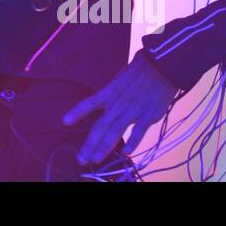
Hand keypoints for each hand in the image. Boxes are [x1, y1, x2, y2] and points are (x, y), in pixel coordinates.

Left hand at [61, 50, 178, 165]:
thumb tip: (102, 106)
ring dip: (105, 148)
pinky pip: (138, 132)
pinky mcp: (147, 116)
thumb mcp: (118, 79)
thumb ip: (110, 94)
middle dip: (89, 144)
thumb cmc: (138, 72)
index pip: (88, 103)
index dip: (76, 113)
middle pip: (100, 126)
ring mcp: (132, 111)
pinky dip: (132, 143)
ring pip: (115, 132)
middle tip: (81, 159)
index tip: (65, 122)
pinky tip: (126, 154)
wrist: (160, 66)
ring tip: (96, 159)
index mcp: (108, 93)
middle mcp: (117, 104)